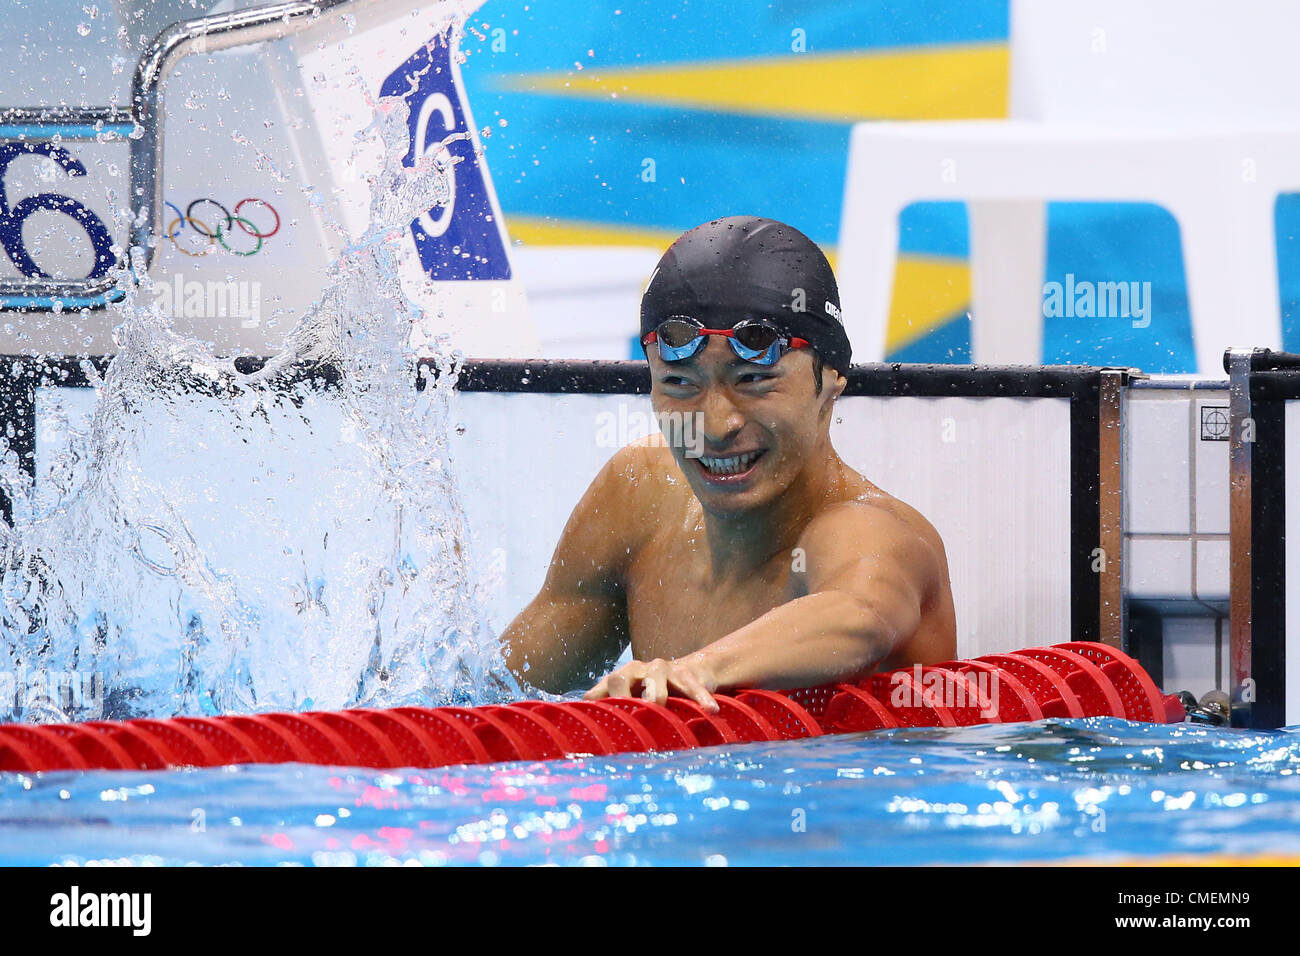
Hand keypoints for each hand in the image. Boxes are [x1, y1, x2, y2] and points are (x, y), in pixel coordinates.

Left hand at [585, 654, 719, 712]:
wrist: (690, 674)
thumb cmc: (653, 693)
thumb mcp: (631, 699)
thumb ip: (608, 707)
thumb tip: (583, 719)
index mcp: (621, 677)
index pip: (603, 686)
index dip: (599, 701)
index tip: (598, 721)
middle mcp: (638, 669)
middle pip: (622, 675)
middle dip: (621, 694)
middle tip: (625, 714)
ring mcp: (663, 668)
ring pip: (656, 675)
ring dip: (657, 692)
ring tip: (660, 706)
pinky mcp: (686, 672)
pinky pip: (692, 684)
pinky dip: (701, 697)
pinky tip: (711, 710)